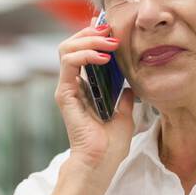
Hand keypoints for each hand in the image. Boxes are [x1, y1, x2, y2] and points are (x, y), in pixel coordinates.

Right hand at [55, 14, 136, 180]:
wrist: (102, 162)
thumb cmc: (110, 145)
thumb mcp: (125, 115)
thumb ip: (124, 97)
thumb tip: (130, 85)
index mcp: (85, 88)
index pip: (84, 51)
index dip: (96, 37)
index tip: (115, 32)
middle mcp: (73, 85)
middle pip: (72, 44)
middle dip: (92, 33)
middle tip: (112, 32)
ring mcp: (67, 88)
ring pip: (67, 48)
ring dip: (89, 39)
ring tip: (109, 43)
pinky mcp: (64, 94)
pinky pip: (69, 63)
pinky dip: (86, 54)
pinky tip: (103, 57)